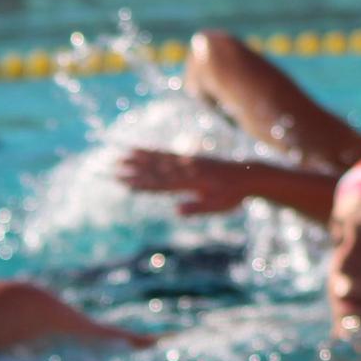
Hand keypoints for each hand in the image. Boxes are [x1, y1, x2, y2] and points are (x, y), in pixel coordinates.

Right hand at [114, 150, 252, 214]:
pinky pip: (166, 153)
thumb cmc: (233, 195)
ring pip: (158, 158)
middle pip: (155, 169)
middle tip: (113, 167)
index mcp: (190, 182)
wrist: (247, 174)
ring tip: (121, 155)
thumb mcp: (218, 206)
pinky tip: (141, 150)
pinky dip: (152, 151)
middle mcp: (185, 168)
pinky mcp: (189, 158)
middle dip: (134, 169)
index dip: (141, 183)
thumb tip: (177, 210)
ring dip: (139, 157)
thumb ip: (197, 208)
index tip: (124, 182)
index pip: (160, 183)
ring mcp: (186, 161)